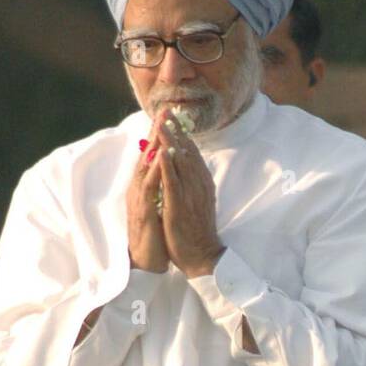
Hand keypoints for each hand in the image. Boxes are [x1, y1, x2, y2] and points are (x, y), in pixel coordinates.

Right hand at [126, 114, 170, 273]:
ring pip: (146, 168)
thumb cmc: (154, 234)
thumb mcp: (158, 204)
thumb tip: (165, 169)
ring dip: (153, 146)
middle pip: (146, 157)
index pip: (152, 157)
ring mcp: (140, 200)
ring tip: (160, 125)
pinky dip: (155, 172)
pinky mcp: (144, 213)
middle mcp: (139, 190)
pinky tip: (160, 158)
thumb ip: (160, 186)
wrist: (147, 261)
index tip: (167, 115)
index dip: (158, 136)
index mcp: (145, 187)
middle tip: (162, 110)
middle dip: (154, 133)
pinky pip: (149, 189)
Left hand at [157, 112, 223, 276]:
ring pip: (180, 163)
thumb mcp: (197, 201)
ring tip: (162, 122)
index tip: (172, 116)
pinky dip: (169, 166)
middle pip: (186, 151)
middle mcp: (198, 184)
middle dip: (175, 130)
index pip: (191, 152)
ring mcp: (190, 195)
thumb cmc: (197, 230)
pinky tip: (164, 152)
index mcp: (201, 182)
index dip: (181, 133)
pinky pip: (174, 183)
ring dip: (171, 141)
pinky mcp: (180, 206)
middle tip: (165, 110)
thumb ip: (193, 183)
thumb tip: (189, 167)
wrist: (203, 256)